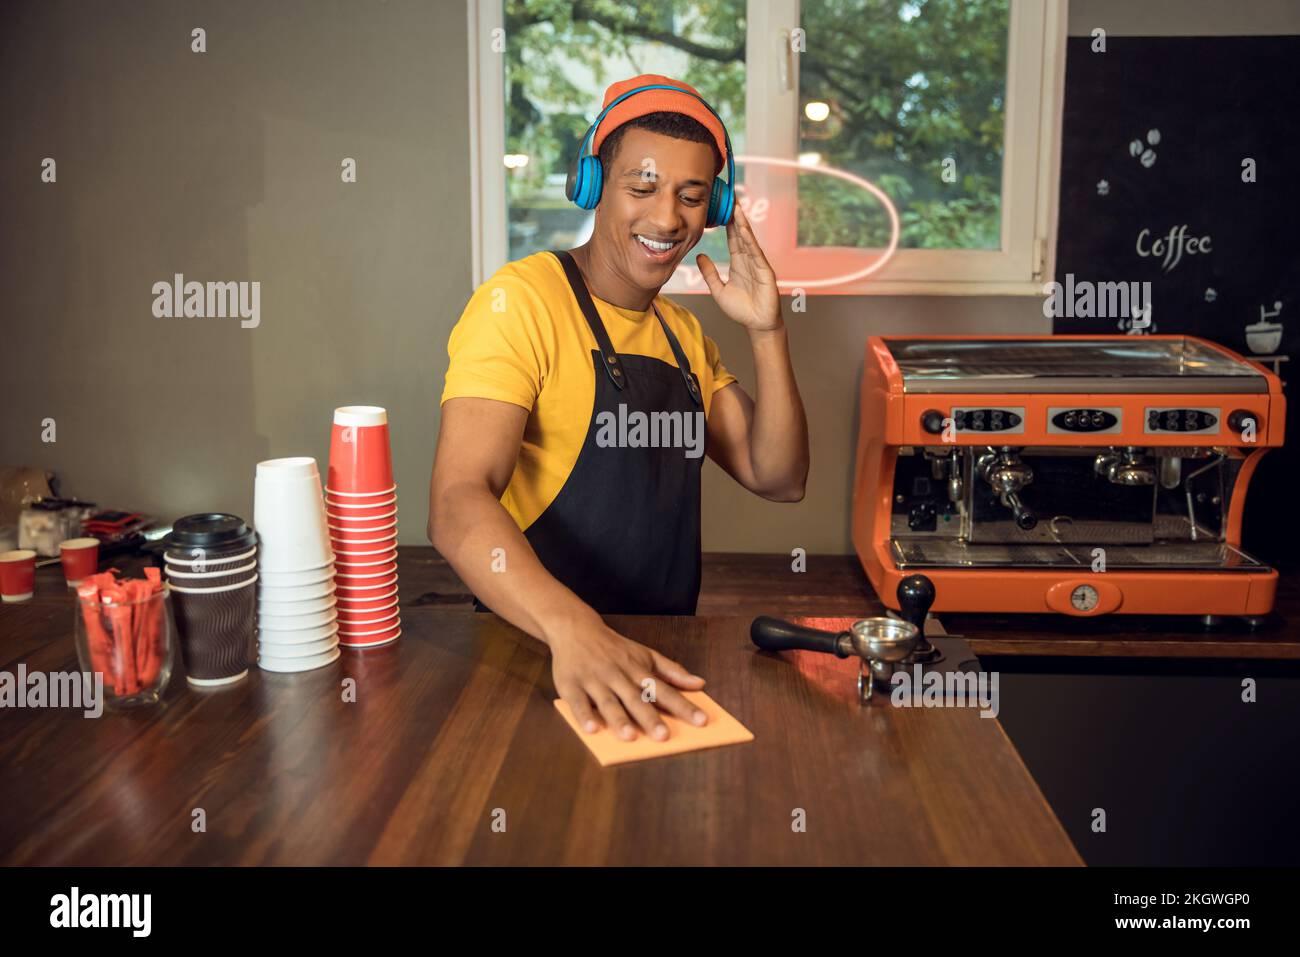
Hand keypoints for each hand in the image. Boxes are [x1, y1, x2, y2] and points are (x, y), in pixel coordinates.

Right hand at [548, 615, 707, 740]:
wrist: (576, 628)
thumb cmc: (615, 648)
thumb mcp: (646, 654)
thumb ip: (672, 671)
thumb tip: (700, 684)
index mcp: (638, 669)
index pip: (664, 690)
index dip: (683, 706)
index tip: (702, 721)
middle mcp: (618, 675)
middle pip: (636, 698)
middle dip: (650, 717)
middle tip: (664, 736)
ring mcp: (594, 680)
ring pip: (608, 702)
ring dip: (619, 719)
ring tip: (630, 736)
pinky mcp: (571, 685)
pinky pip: (578, 702)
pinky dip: (585, 715)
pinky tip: (592, 729)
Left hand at [696, 201, 781, 332]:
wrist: (757, 325)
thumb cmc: (741, 309)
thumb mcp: (719, 289)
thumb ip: (710, 273)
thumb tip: (701, 256)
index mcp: (739, 262)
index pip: (732, 237)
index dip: (726, 222)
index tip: (721, 206)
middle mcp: (749, 259)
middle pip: (741, 233)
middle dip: (736, 215)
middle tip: (730, 196)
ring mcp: (758, 264)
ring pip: (749, 240)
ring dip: (742, 224)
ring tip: (736, 208)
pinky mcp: (765, 272)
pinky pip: (756, 253)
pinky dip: (750, 241)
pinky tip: (744, 230)